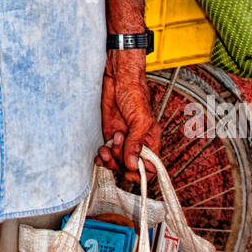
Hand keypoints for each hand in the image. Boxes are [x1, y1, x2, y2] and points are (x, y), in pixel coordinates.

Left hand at [97, 51, 160, 186]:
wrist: (117, 78)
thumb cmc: (135, 93)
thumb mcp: (140, 119)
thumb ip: (137, 142)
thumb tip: (133, 164)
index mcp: (150, 140)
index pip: (151, 167)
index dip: (141, 173)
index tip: (130, 169)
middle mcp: (137, 143)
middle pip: (131, 167)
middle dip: (121, 162)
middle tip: (116, 146)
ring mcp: (122, 140)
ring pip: (117, 163)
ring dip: (110, 159)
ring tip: (108, 144)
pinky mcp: (108, 135)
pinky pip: (106, 154)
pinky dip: (102, 157)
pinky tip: (100, 152)